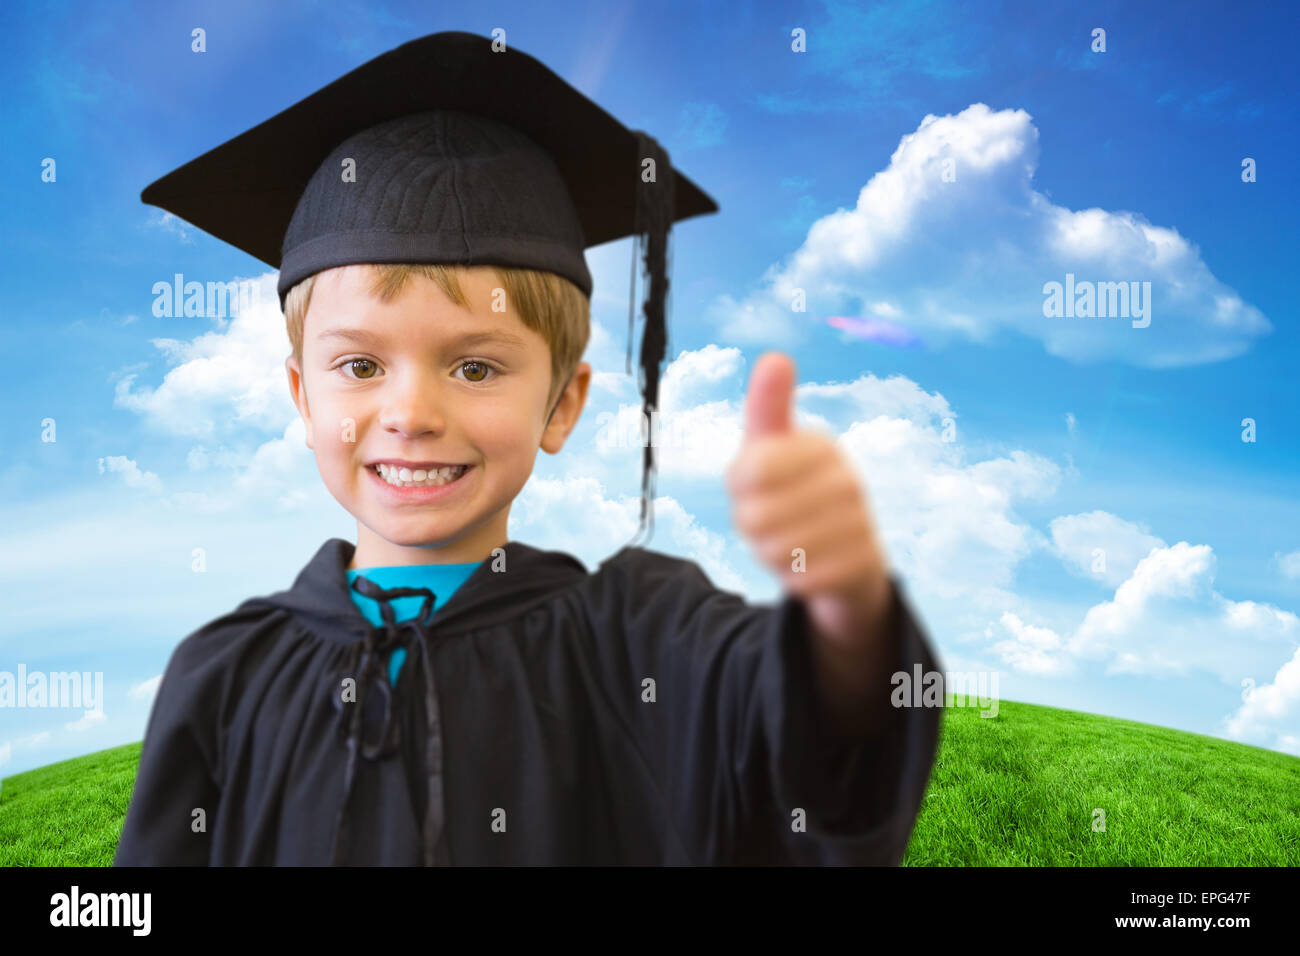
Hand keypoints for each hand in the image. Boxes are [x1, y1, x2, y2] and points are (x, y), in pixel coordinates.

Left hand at [725, 352, 891, 647]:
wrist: (847, 555)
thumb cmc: (792, 492)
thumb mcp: (770, 449)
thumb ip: (768, 409)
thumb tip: (776, 357)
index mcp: (819, 444)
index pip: (750, 469)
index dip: (739, 489)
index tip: (754, 486)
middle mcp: (846, 478)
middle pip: (757, 517)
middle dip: (753, 527)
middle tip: (770, 521)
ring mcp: (860, 520)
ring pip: (778, 550)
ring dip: (771, 554)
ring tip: (788, 542)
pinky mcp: (864, 563)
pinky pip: (802, 579)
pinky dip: (793, 578)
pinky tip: (808, 566)